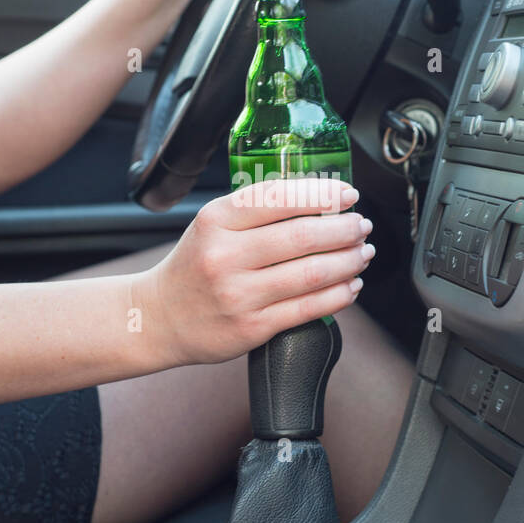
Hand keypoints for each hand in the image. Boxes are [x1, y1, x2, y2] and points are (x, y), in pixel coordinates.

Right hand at [136, 178, 374, 364]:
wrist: (160, 317)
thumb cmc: (195, 266)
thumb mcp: (212, 226)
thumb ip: (257, 210)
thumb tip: (320, 198)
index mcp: (216, 220)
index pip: (280, 198)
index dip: (323, 194)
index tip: (348, 194)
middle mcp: (225, 256)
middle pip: (303, 236)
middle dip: (344, 228)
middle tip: (361, 225)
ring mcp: (239, 295)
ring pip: (312, 273)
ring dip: (349, 261)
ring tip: (362, 252)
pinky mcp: (252, 327)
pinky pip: (309, 307)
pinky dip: (340, 294)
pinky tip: (351, 284)